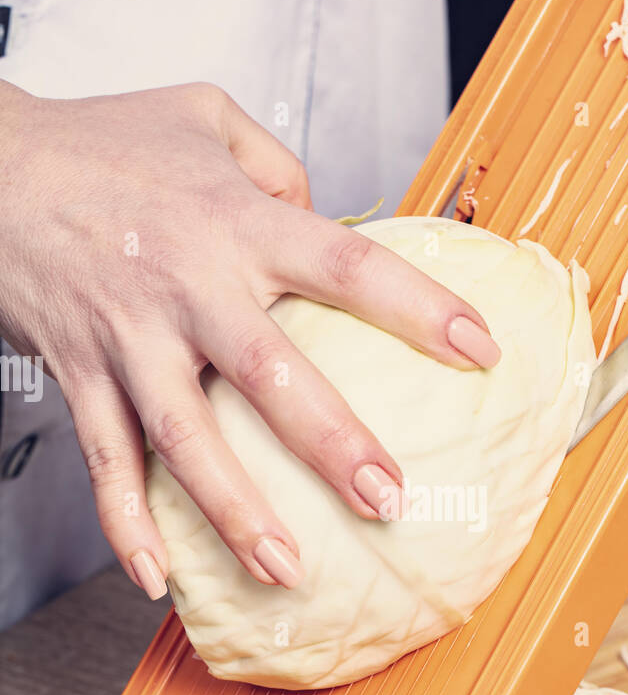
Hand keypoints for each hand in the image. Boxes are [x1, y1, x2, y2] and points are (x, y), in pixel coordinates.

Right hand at [0, 82, 498, 598]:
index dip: (420, 308)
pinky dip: (126, 523)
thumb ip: (280, 167)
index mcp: (235, 222)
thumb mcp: (206, 118)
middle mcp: (188, 285)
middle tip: (388, 501)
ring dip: (238, 512)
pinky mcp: (80, 373)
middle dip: (333, 445)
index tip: (482, 351)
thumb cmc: (105, 140)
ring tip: (288, 571)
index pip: (347, 266)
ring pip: (188, 439)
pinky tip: (157, 576)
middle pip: (271, 376)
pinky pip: (105, 460)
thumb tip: (325, 217)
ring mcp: (129, 337)